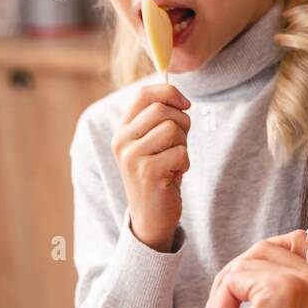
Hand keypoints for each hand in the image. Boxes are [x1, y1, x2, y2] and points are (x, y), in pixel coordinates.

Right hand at [111, 82, 190, 251]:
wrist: (151, 215)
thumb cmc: (159, 174)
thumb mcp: (154, 142)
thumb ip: (159, 119)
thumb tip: (180, 98)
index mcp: (122, 129)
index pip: (143, 94)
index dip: (169, 92)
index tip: (186, 104)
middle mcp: (122, 141)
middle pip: (162, 110)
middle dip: (182, 122)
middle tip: (180, 143)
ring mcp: (132, 157)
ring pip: (173, 130)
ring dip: (183, 145)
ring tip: (174, 161)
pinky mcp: (148, 172)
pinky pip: (180, 153)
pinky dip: (185, 163)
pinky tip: (174, 175)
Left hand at [205, 230, 307, 307]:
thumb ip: (287, 290)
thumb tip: (250, 259)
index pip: (300, 242)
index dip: (263, 263)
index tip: (243, 297)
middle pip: (269, 246)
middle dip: (237, 275)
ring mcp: (306, 284)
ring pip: (247, 261)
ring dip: (224, 295)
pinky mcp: (279, 290)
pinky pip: (233, 280)